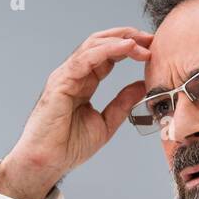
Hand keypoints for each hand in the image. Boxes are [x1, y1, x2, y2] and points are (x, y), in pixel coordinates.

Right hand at [0, 27, 152, 198]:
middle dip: (127, 36)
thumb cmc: (67, 147)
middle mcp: (74, 75)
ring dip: (120, 40)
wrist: (47, 162)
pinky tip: (126, 47)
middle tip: (150, 39)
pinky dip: (107, 50)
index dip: (130, 48)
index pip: (107, 55)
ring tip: (141, 42)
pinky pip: (85, 59)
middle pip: (101, 43)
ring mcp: (66, 76)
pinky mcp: (60, 82)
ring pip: (93, 45)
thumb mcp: (106, 122)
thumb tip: (141, 86)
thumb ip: (122, 103)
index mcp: (84, 83)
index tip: (151, 49)